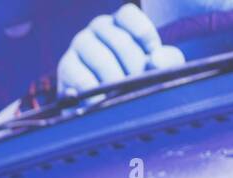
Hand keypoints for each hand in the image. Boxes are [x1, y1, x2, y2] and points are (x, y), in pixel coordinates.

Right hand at [57, 4, 184, 99]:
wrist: (105, 108)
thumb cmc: (135, 82)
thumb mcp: (157, 69)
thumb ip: (166, 61)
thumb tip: (155, 60)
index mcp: (119, 21)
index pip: (127, 14)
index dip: (143, 35)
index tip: (151, 54)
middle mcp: (96, 28)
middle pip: (120, 42)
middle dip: (134, 69)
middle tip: (138, 87)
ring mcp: (78, 47)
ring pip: (103, 62)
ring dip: (117, 83)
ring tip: (122, 97)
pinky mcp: (66, 69)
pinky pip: (83, 81)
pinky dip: (97, 95)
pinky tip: (103, 103)